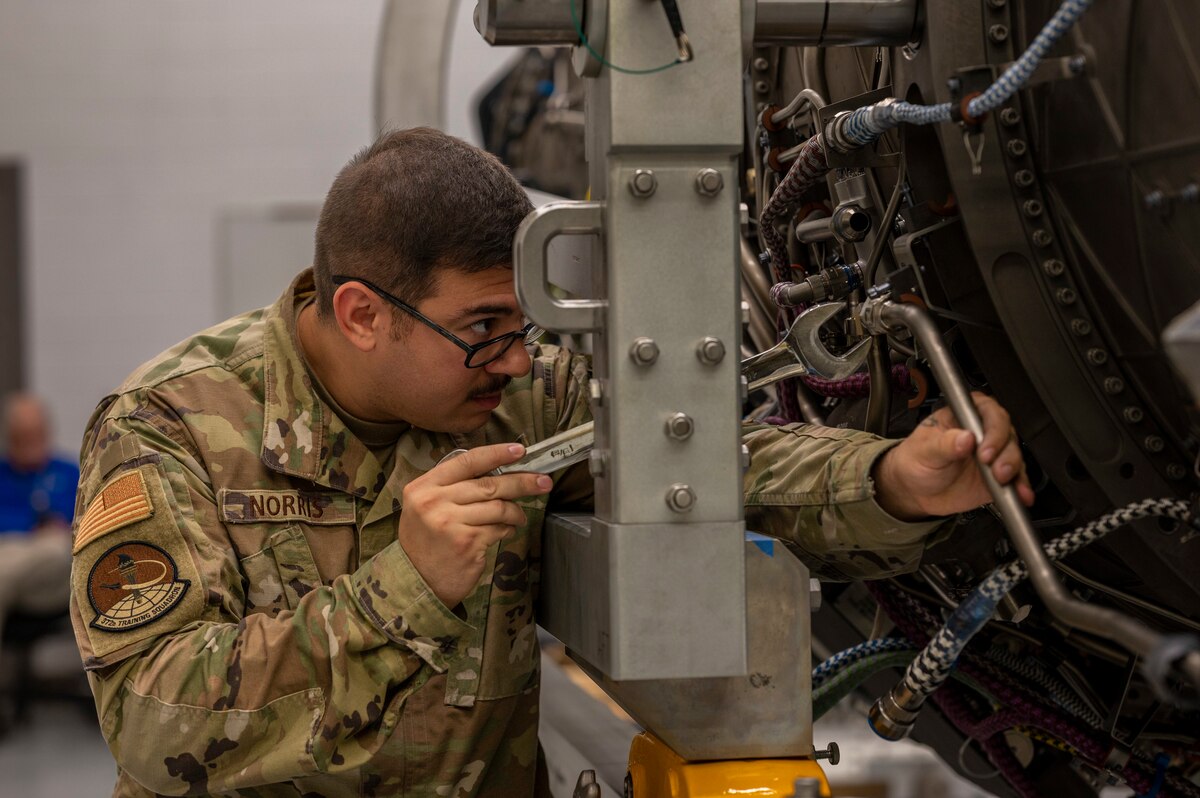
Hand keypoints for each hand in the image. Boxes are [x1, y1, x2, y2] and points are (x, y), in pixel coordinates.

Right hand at [398, 443, 551, 608]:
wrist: (416, 582)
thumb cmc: (426, 541)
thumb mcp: (425, 507)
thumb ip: (451, 487)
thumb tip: (496, 471)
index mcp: (423, 487)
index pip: (466, 462)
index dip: (496, 454)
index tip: (519, 451)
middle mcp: (435, 502)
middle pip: (488, 484)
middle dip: (522, 481)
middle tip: (543, 482)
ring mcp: (451, 523)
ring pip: (498, 506)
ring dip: (515, 511)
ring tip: (519, 516)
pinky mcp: (467, 544)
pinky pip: (499, 528)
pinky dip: (508, 528)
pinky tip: (506, 531)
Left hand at [873, 392, 1033, 520]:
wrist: (915, 491)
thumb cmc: (915, 460)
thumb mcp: (923, 450)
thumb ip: (944, 444)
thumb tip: (965, 437)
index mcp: (962, 415)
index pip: (987, 411)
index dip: (992, 429)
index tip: (984, 449)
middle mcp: (982, 432)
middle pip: (1006, 433)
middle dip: (1005, 451)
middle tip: (994, 469)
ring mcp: (993, 454)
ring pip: (1014, 455)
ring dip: (1014, 468)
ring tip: (1002, 480)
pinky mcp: (998, 476)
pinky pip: (1016, 479)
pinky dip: (1021, 487)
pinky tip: (1021, 494)